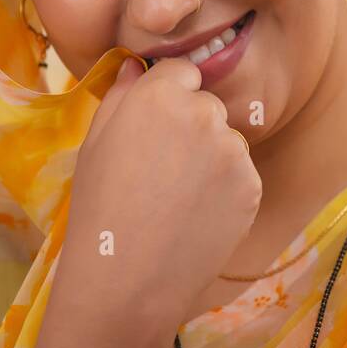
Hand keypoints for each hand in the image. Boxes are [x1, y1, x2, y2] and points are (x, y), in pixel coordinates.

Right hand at [59, 55, 262, 333]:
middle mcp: (204, 114)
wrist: (127, 280)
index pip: (182, 72)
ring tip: (177, 200)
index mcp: (160, 96)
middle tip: (162, 172)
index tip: (155, 127)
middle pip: (207, 106)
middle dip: (191, 128)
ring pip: (227, 142)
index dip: (168, 97)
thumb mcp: (94, 145)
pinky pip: (241, 175)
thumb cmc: (99, 210)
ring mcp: (234, 150)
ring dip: (211, 159)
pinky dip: (226, 190)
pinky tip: (197, 216)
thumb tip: (137, 67)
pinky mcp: (252, 185)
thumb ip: (121, 96)